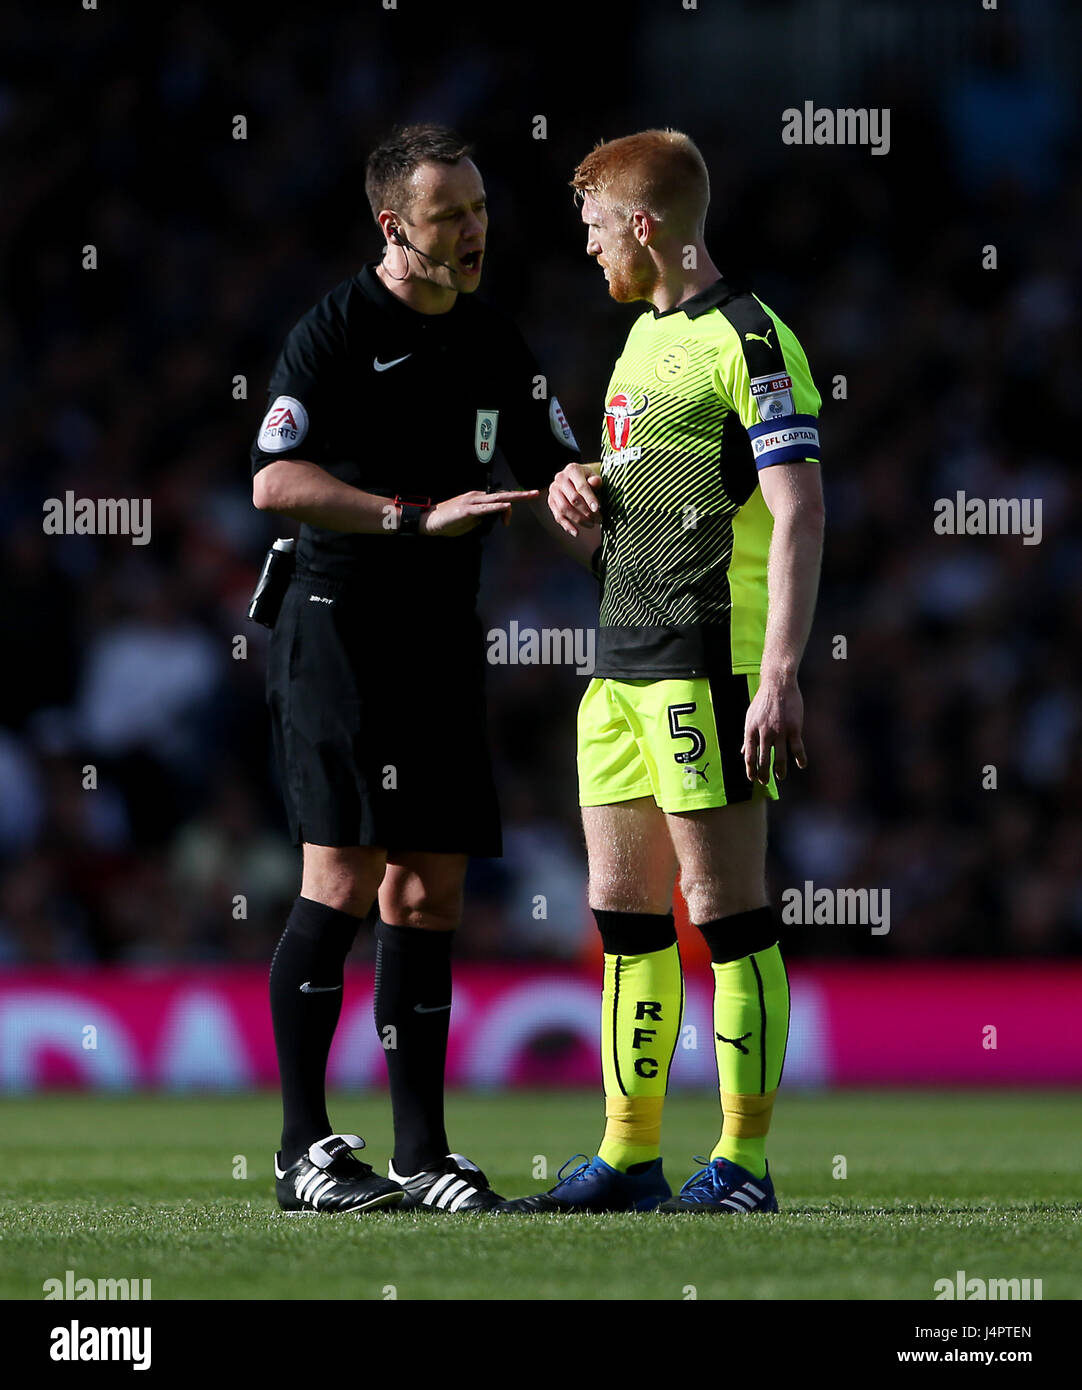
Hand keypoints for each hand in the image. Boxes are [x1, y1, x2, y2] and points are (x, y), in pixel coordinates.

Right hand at [422, 488, 538, 536]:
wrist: (429, 521)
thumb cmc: (449, 522)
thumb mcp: (470, 521)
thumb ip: (482, 519)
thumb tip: (492, 521)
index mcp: (478, 499)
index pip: (499, 500)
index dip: (509, 508)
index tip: (508, 522)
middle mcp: (477, 497)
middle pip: (502, 495)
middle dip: (521, 494)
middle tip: (535, 493)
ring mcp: (472, 503)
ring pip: (496, 499)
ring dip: (514, 498)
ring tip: (527, 496)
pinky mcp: (466, 511)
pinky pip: (485, 509)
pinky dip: (496, 507)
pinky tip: (506, 506)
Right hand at [548, 462, 602, 535]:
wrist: (578, 478)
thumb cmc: (590, 479)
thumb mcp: (595, 477)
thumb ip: (596, 481)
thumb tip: (596, 481)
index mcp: (572, 469)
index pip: (581, 486)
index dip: (590, 498)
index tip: (598, 509)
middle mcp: (560, 478)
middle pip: (573, 499)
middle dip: (587, 512)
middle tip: (599, 520)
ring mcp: (553, 490)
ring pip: (564, 509)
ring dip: (579, 520)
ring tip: (592, 525)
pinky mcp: (551, 501)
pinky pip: (558, 516)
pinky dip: (567, 526)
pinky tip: (576, 532)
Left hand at [743, 674, 806, 783]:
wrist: (778, 684)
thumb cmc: (763, 702)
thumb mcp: (750, 718)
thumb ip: (747, 736)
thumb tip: (742, 752)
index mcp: (751, 730)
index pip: (749, 756)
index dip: (750, 769)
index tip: (752, 778)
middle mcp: (764, 733)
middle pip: (763, 760)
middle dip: (763, 774)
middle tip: (765, 782)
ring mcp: (779, 731)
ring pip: (780, 757)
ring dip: (780, 770)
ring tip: (780, 776)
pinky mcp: (794, 728)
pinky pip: (797, 748)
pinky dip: (800, 758)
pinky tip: (801, 764)